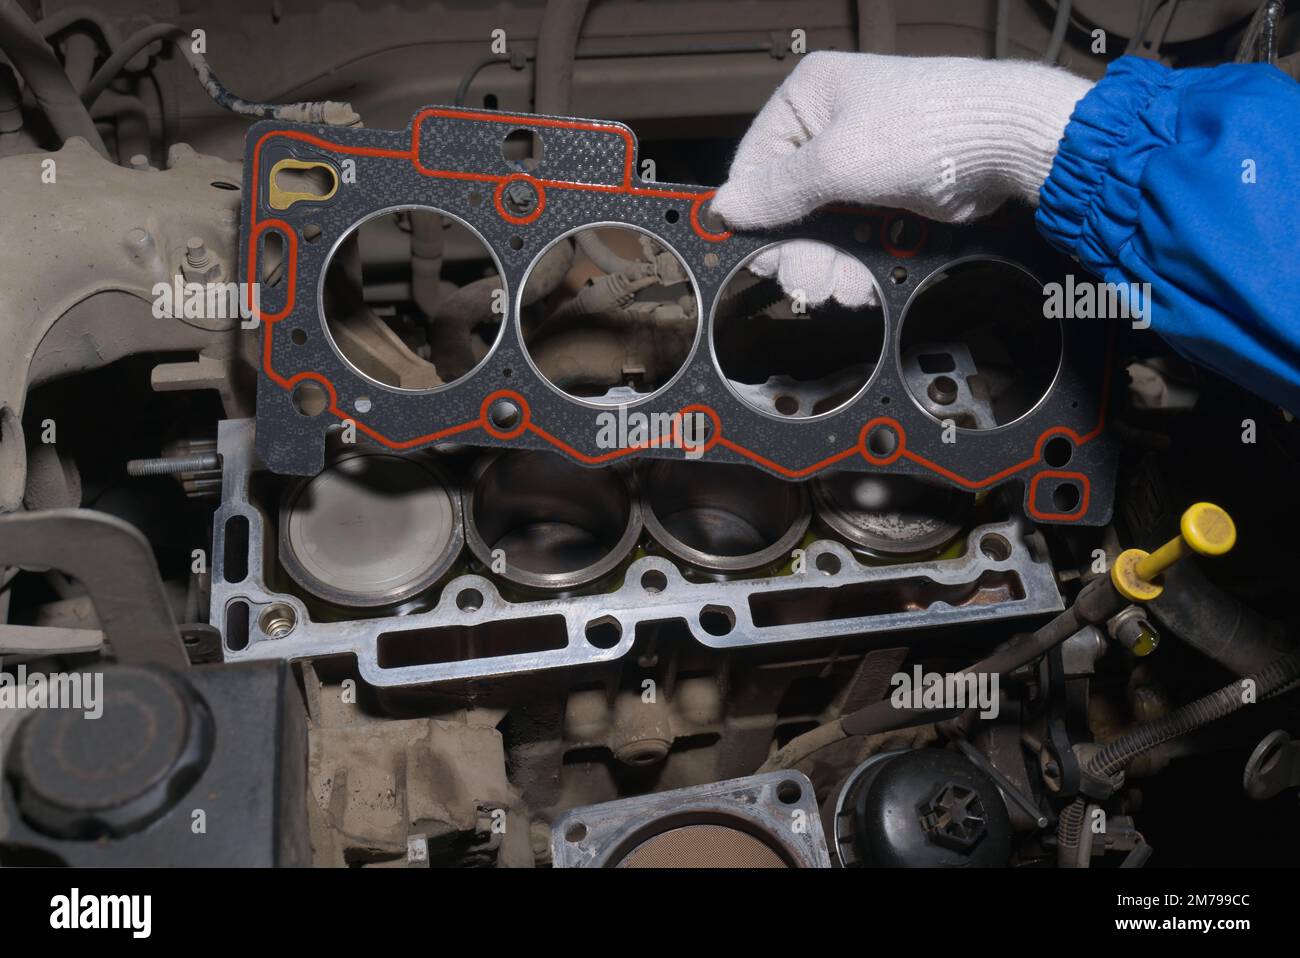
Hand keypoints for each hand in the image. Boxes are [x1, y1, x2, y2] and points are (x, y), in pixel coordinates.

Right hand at [711, 51, 1092, 306]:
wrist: (1008, 144)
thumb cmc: (930, 127)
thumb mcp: (837, 161)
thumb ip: (778, 190)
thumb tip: (725, 206)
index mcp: (808, 99)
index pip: (755, 164)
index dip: (754, 214)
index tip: (753, 253)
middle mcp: (829, 128)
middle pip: (789, 207)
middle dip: (799, 251)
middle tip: (807, 282)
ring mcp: (861, 164)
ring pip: (822, 232)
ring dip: (829, 267)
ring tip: (842, 288)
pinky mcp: (887, 196)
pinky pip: (855, 240)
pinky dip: (856, 266)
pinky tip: (861, 284)